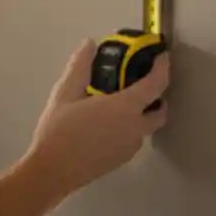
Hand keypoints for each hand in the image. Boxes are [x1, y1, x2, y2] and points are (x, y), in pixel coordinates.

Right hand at [22, 39, 170, 195]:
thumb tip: (89, 44)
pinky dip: (129, 127)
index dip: (162, 66)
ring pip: (146, 126)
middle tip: (141, 83)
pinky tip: (106, 125)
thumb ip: (80, 67)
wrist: (52, 171)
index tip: (162, 55)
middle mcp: (135, 128)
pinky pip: (134, 138)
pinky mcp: (122, 159)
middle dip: (158, 95)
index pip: (156, 83)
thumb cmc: (58, 131)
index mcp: (125, 108)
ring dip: (141, 113)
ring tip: (117, 104)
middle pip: (160, 110)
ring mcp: (131, 146)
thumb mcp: (65, 94)